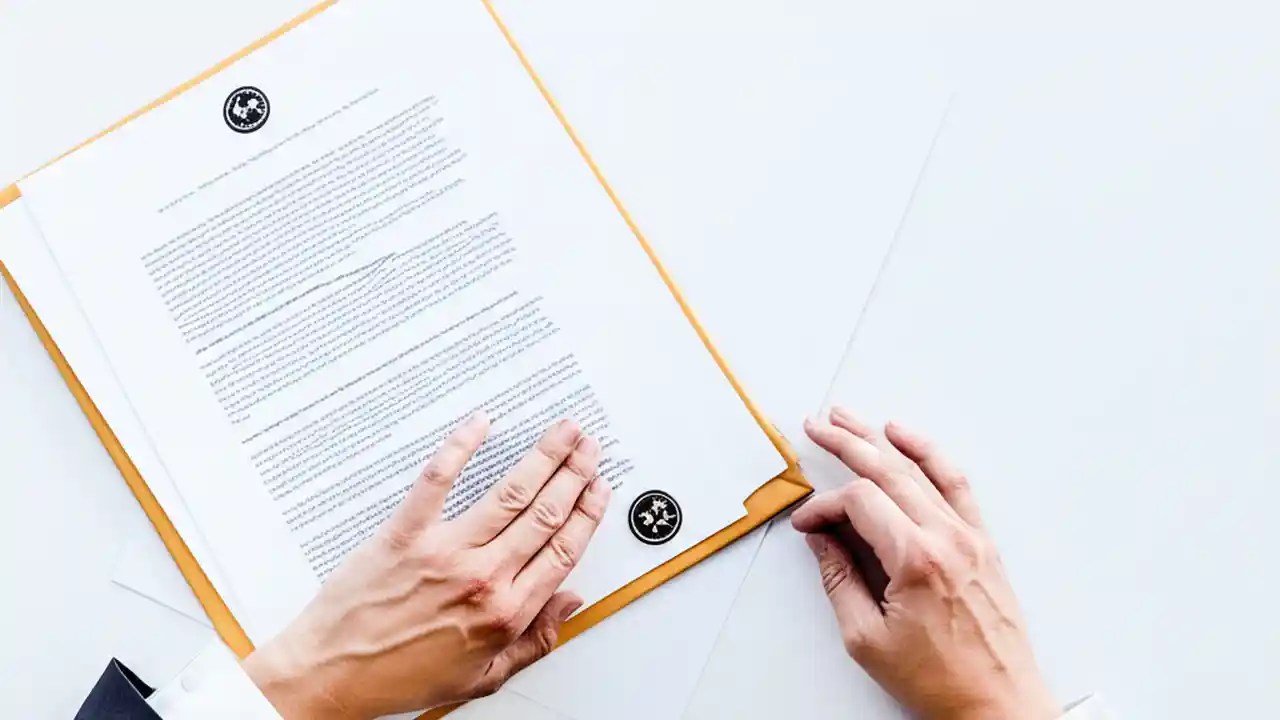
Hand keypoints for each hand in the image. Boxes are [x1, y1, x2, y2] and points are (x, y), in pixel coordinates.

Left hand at [242, 414, 611, 718]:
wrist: (332, 676)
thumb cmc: (398, 678)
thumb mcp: (482, 678)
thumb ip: (535, 641)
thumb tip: (569, 605)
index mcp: (505, 614)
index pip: (562, 551)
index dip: (587, 514)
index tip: (598, 490)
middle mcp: (482, 578)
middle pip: (545, 514)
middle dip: (574, 474)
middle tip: (588, 447)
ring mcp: (445, 552)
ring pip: (510, 494)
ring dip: (542, 457)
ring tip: (561, 433)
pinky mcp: (406, 534)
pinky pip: (439, 480)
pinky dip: (461, 447)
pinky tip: (480, 426)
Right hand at [793, 407, 1057, 719]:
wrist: (998, 704)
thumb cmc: (939, 681)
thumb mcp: (867, 639)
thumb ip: (839, 579)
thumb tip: (821, 539)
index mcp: (916, 560)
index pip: (859, 503)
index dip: (823, 506)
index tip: (806, 524)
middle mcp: (947, 538)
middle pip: (888, 470)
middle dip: (845, 444)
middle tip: (816, 426)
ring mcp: (969, 536)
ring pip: (921, 468)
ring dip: (882, 439)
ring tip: (852, 418)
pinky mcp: (983, 543)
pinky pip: (956, 484)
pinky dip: (931, 454)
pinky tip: (908, 437)